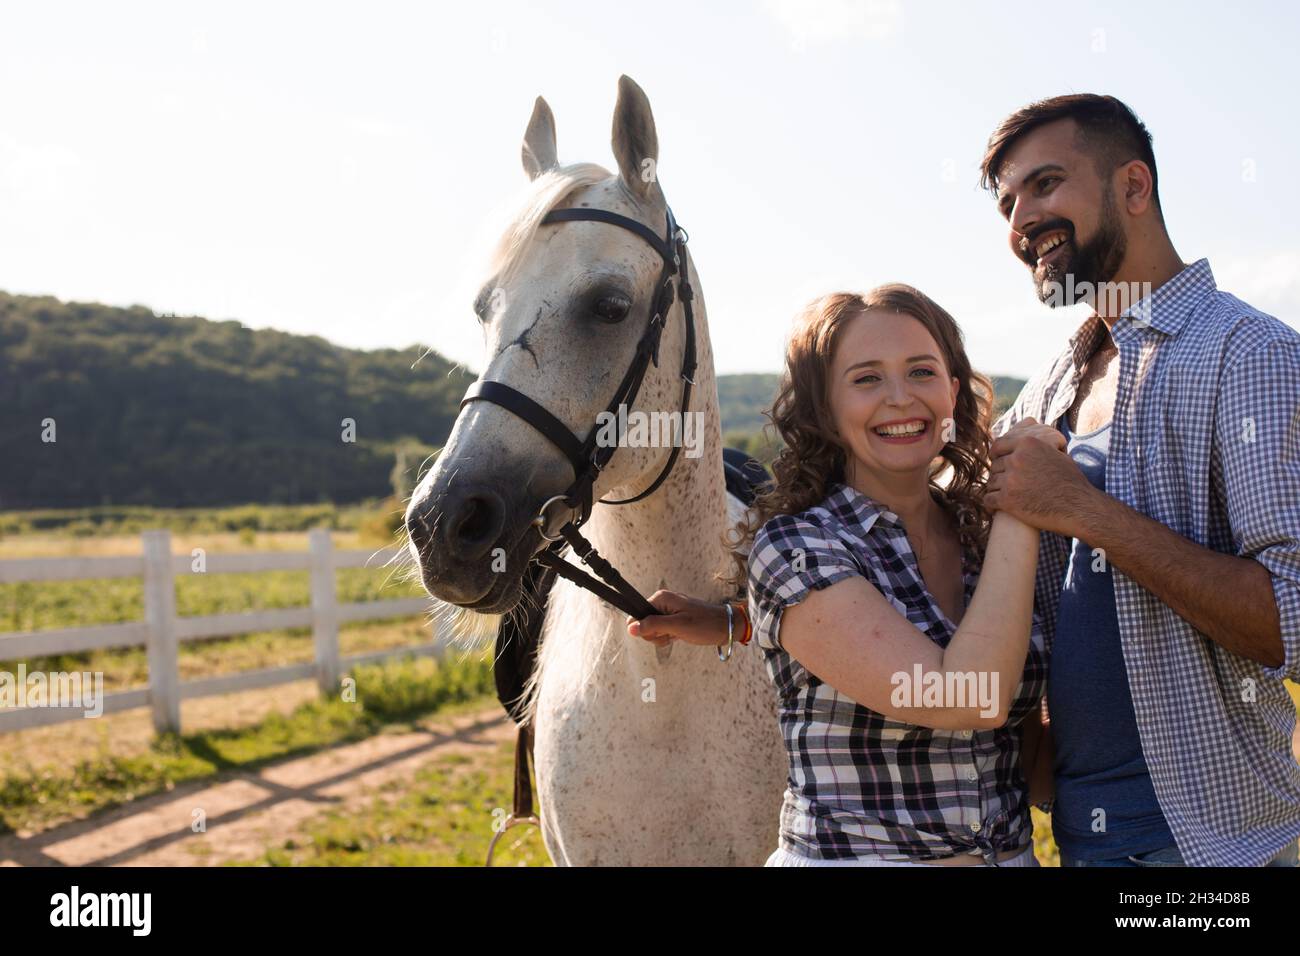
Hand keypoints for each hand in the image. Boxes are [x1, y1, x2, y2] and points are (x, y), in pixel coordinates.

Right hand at [626, 590, 730, 647]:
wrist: (725, 627)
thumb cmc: (704, 624)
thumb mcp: (678, 626)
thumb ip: (653, 625)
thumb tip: (630, 628)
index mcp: (660, 598)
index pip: (635, 615)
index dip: (644, 628)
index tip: (660, 631)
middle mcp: (662, 602)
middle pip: (643, 624)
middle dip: (655, 634)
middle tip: (672, 634)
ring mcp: (667, 611)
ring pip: (651, 630)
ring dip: (662, 638)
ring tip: (678, 635)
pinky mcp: (672, 620)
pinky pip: (661, 632)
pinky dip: (668, 638)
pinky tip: (678, 637)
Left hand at [985, 417, 1093, 536]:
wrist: (1078, 507)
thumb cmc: (1070, 481)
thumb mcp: (1056, 452)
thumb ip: (1037, 442)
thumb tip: (1027, 426)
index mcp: (1028, 443)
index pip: (998, 445)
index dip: (995, 454)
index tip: (995, 461)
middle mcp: (1017, 459)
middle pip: (994, 466)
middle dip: (998, 474)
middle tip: (1002, 483)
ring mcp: (1010, 480)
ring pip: (991, 483)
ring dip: (995, 490)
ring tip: (1000, 495)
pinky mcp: (1007, 500)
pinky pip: (989, 499)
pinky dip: (991, 505)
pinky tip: (994, 508)